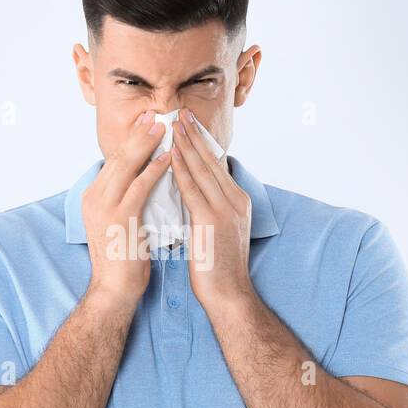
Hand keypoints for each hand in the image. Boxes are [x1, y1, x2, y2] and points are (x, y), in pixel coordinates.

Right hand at [81, 109, 170, 309]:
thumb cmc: (123, 260)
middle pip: (118, 156)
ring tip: (164, 127)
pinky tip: (169, 157)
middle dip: (138, 134)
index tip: (146, 122)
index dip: (131, 140)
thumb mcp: (120, 223)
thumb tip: (144, 180)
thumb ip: (126, 200)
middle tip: (156, 115)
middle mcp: (94, 197)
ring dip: (147, 143)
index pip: (114, 161)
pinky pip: (140, 186)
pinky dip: (155, 169)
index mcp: (93, 197)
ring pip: (127, 165)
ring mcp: (104, 207)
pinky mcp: (120, 217)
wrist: (114, 290)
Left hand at [169, 109, 256, 317]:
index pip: (217, 165)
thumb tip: (193, 195)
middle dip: (194, 135)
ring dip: (186, 144)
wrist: (229, 295)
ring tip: (173, 123)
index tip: (189, 125)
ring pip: (202, 169)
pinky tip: (169, 154)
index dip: (202, 143)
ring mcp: (226, 209)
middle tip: (180, 113)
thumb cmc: (218, 269)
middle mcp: (235, 200)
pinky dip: (180, 168)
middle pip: (211, 160)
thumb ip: (209, 210)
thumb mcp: (218, 232)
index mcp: (237, 202)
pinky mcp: (212, 220)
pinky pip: (192, 188)